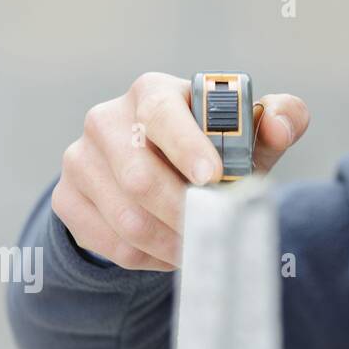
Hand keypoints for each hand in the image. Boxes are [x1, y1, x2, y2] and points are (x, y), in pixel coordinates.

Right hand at [51, 72, 309, 270]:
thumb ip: (282, 119)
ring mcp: (80, 159)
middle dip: (185, 211)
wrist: (157, 173)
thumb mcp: (249, 134)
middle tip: (216, 230)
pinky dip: (148, 256)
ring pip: (126, 217)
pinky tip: (171, 252)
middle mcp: (107, 119)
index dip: (186, 146)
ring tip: (202, 245)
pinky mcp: (66, 198)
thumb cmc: (214, 148)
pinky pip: (109, 242)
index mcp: (152, 92)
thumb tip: (278, 127)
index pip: (161, 112)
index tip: (213, 178)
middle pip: (140, 177)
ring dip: (171, 241)